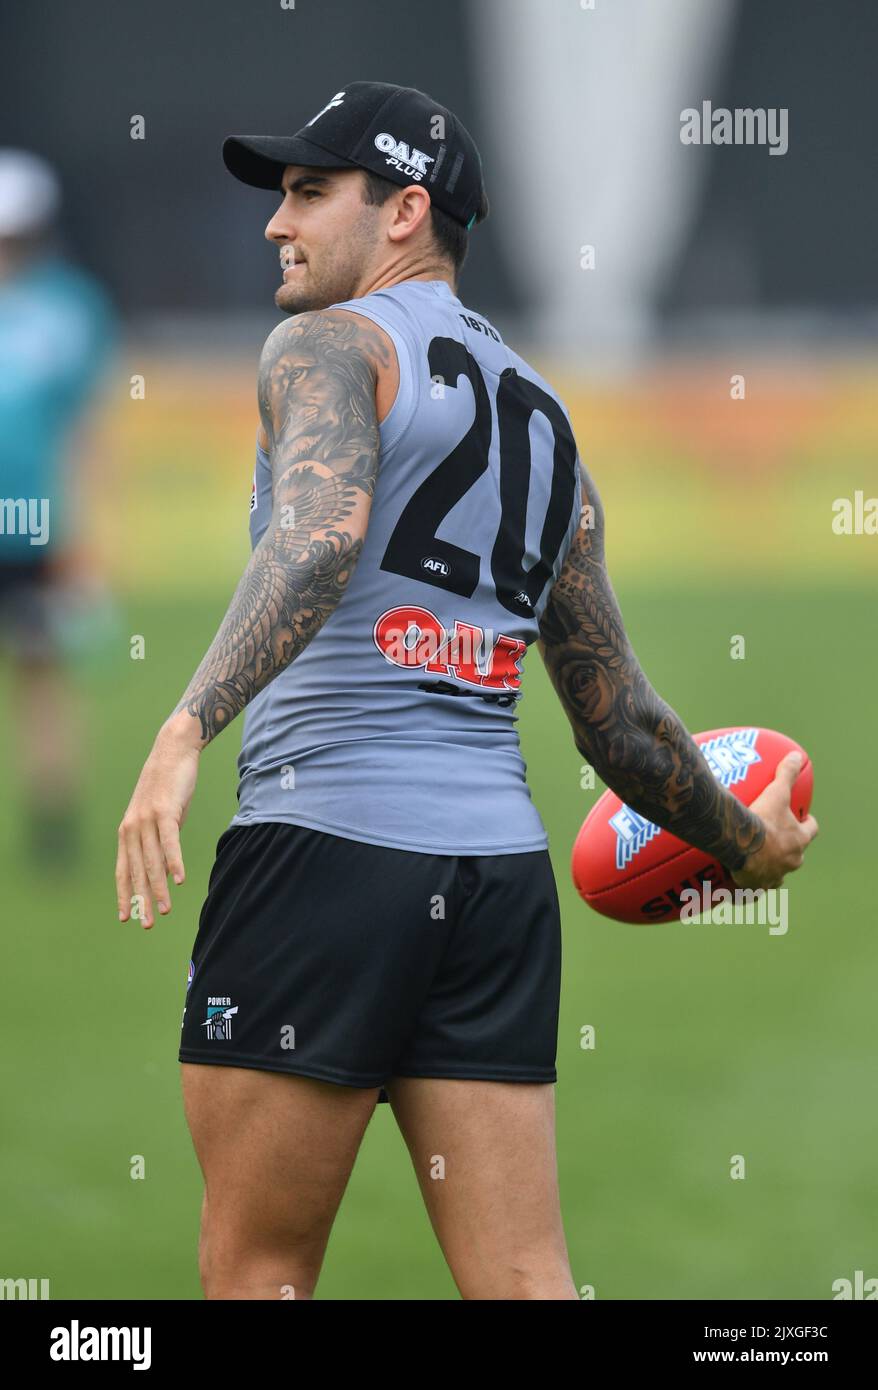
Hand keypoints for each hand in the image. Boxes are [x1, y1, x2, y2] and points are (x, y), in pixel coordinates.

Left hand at [116, 719, 200, 927]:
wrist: (172, 753)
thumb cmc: (167, 788)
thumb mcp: (159, 819)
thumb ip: (157, 843)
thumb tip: (163, 871)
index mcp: (127, 832)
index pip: (123, 870)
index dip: (124, 894)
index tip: (126, 917)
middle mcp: (132, 828)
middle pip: (136, 871)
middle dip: (141, 900)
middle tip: (146, 925)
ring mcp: (147, 820)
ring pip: (152, 861)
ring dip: (159, 888)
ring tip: (165, 910)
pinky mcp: (164, 811)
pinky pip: (169, 842)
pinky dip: (174, 862)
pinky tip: (178, 880)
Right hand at [731, 752, 818, 889]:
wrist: (739, 845)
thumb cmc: (762, 820)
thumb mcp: (776, 793)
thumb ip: (787, 774)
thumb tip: (797, 755)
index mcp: (798, 841)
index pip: (811, 832)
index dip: (808, 824)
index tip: (803, 820)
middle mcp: (790, 861)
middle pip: (795, 855)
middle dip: (787, 849)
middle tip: (774, 839)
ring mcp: (774, 876)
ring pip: (776, 874)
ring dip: (770, 868)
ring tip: (755, 861)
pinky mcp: (756, 887)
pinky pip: (755, 889)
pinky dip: (750, 886)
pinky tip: (740, 884)